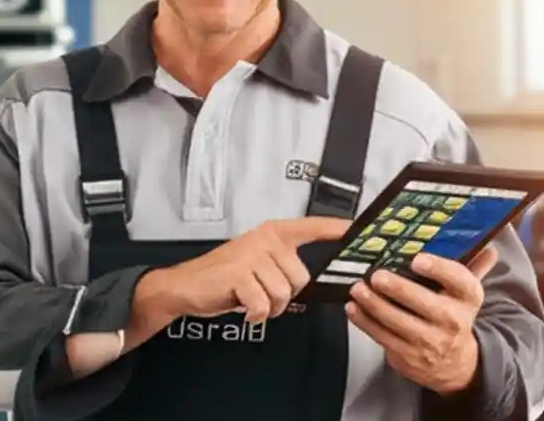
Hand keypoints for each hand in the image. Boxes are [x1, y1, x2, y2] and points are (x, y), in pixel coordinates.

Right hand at [150, 216, 350, 324]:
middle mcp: (264, 240)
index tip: (358, 228)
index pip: (311, 228)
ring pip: (283, 295)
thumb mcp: (258, 263)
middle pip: (301, 278)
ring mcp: (251, 255)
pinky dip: (255, 315)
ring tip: (249, 298)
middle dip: (284, 295)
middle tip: (260, 292)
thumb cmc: (224, 278)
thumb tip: (309, 275)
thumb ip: (283, 263)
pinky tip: (242, 307)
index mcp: (272, 233)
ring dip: (268, 307)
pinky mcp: (239, 274)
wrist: (185, 286)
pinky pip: (264, 306)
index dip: (336, 229)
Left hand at [345, 246, 498, 394]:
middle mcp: (452, 321)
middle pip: (424, 303)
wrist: (454, 365)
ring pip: (397, 322)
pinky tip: (353, 308)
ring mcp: (429, 342)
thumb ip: (472, 266)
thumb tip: (487, 245)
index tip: (417, 259)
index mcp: (467, 299)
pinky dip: (365, 322)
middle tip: (377, 275)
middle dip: (398, 289)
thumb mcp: (465, 293)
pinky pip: (382, 337)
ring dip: (374, 304)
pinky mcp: (407, 356)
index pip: (460, 281)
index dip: (439, 269)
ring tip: (358, 288)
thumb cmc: (453, 316)